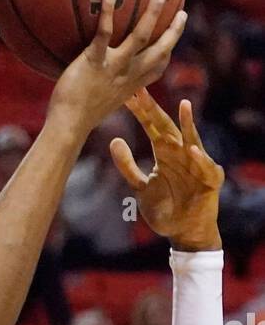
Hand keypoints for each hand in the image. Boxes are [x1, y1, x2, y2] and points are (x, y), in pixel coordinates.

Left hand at [49, 0, 186, 137]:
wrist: (67, 125)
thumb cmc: (77, 117)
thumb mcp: (99, 103)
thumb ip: (104, 90)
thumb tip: (97, 82)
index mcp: (129, 86)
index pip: (156, 70)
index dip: (167, 55)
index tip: (173, 43)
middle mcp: (127, 75)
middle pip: (159, 50)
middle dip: (174, 32)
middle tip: (182, 12)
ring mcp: (113, 67)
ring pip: (140, 37)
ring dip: (153, 14)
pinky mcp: (95, 61)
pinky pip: (104, 34)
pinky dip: (108, 13)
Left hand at [110, 90, 222, 250]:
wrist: (183, 233)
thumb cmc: (165, 209)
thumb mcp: (140, 187)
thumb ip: (127, 166)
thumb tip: (114, 140)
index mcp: (164, 153)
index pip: (151, 127)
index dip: (140, 113)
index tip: (126, 95)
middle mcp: (181, 153)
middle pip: (167, 128)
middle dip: (155, 111)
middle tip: (142, 91)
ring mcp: (197, 164)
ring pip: (192, 141)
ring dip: (188, 124)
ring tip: (184, 105)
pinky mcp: (210, 179)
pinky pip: (204, 167)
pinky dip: (199, 159)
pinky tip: (191, 149)